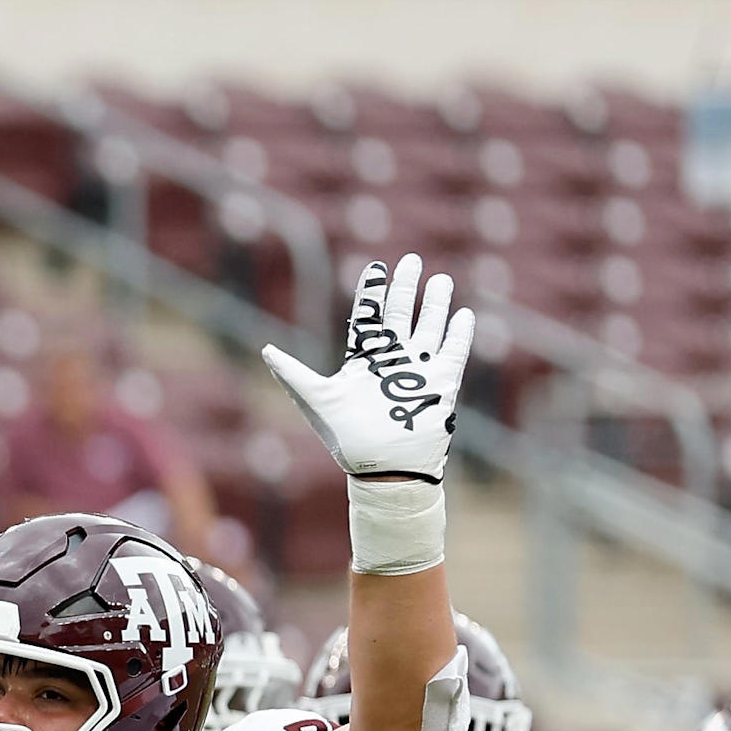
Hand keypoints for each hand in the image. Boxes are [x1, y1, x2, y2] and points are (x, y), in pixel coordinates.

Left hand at [261, 255, 474, 482]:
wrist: (383, 469)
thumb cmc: (347, 439)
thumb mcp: (316, 400)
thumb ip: (293, 374)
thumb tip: (266, 351)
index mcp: (362, 362)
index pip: (369, 318)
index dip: (372, 292)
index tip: (376, 267)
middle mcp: (391, 363)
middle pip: (400, 316)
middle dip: (406, 289)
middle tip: (413, 261)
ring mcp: (417, 373)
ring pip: (429, 330)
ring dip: (435, 305)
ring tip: (441, 280)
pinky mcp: (441, 386)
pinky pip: (452, 354)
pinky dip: (458, 335)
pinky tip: (464, 315)